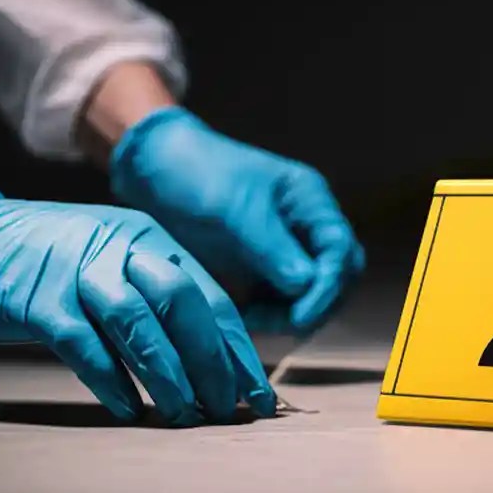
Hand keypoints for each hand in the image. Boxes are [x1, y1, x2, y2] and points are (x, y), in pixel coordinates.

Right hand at [0, 190, 275, 425]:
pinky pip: (84, 344)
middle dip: (212, 360)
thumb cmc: (41, 261)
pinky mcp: (36, 299)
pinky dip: (111, 380)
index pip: (206, 294)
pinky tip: (129, 411)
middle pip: (182, 302)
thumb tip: (204, 360)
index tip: (256, 392)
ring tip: (185, 415)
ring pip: (138, 323)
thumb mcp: (106, 261)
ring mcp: (76, 270)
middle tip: (225, 407)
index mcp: (144, 238)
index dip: (235, 348)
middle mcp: (117, 246)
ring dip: (168, 374)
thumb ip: (150, 298)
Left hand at [109, 107, 364, 334]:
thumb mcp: (233, 207)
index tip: (298, 317)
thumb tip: (307, 284)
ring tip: (250, 320)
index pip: (341, 253)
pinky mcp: (257, 272)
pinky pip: (277, 304)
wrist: (151, 169)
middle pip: (334, 281)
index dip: (327, 289)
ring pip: (308, 298)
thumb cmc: (196, 174)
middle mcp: (304, 230)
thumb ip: (270, 246)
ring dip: (288, 317)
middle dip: (312, 307)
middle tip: (272, 323)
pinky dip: (267, 318)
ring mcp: (282, 253)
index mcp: (310, 203)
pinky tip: (241, 319)